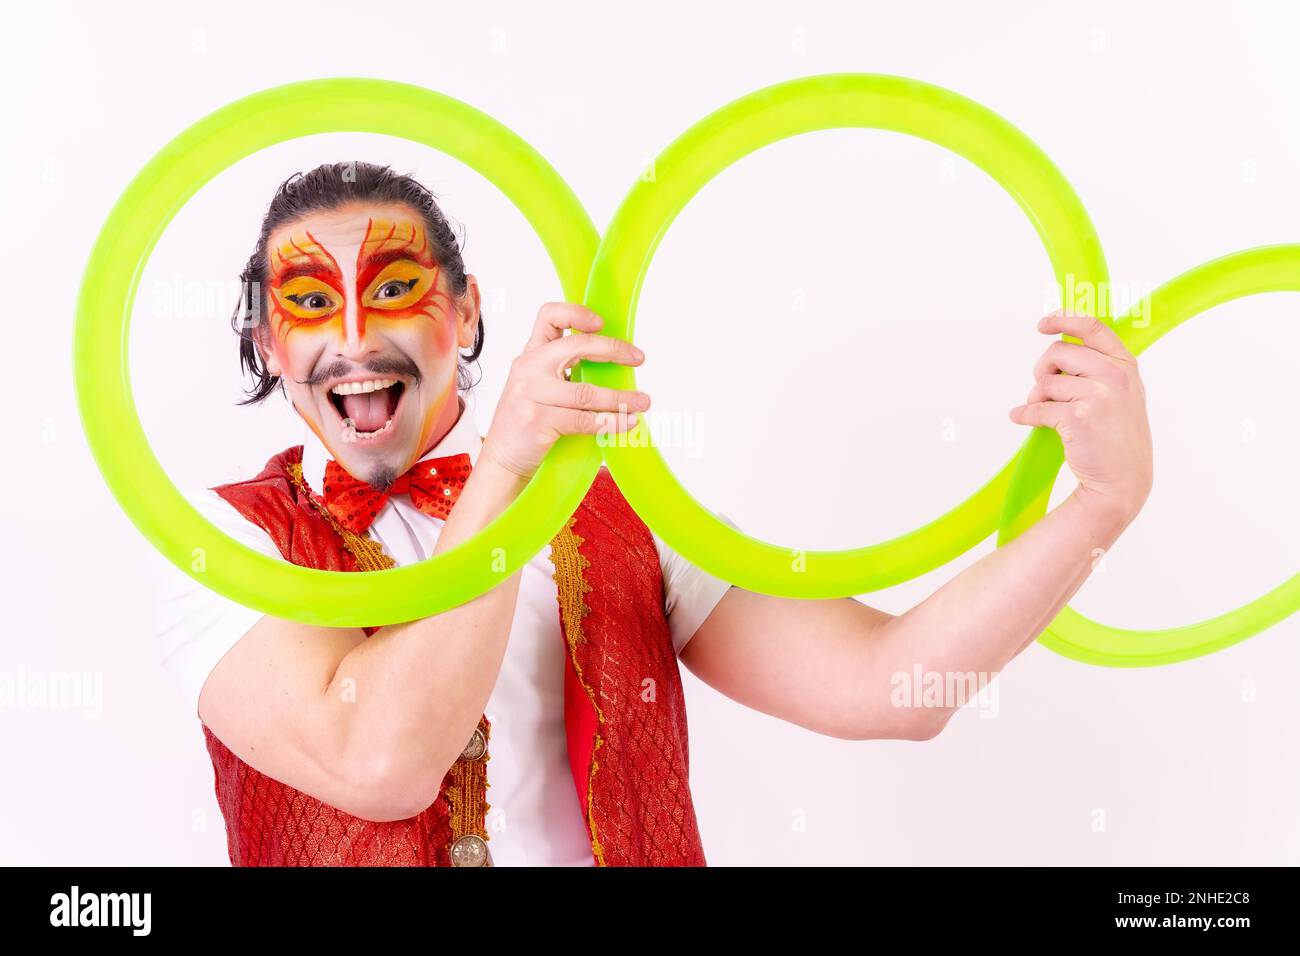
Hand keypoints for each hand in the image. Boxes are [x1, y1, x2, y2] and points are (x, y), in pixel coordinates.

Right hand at [479, 302, 650, 479]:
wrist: (502, 461)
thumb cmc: (526, 424)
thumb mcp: (537, 387)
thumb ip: (561, 370)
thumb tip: (610, 363)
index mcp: (530, 355)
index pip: (549, 316)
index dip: (577, 313)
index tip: (602, 324)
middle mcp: (528, 368)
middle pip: (577, 345)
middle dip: (613, 350)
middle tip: (638, 358)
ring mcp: (531, 394)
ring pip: (587, 392)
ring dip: (621, 398)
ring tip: (642, 402)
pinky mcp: (539, 421)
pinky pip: (585, 420)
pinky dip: (611, 421)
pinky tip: (626, 423)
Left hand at [1009, 311, 1153, 526]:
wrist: (1122, 479)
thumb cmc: (1117, 436)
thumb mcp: (1122, 393)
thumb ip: (1100, 367)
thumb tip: (1058, 351)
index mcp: (1125, 365)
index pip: (1092, 328)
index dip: (1064, 319)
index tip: (1043, 324)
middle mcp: (1115, 376)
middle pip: (1058, 353)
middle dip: (1043, 370)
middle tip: (1043, 388)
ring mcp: (1098, 396)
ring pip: (1045, 382)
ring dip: (1037, 397)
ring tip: (1048, 412)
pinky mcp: (1077, 418)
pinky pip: (1036, 408)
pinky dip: (1023, 414)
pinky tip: (1020, 418)